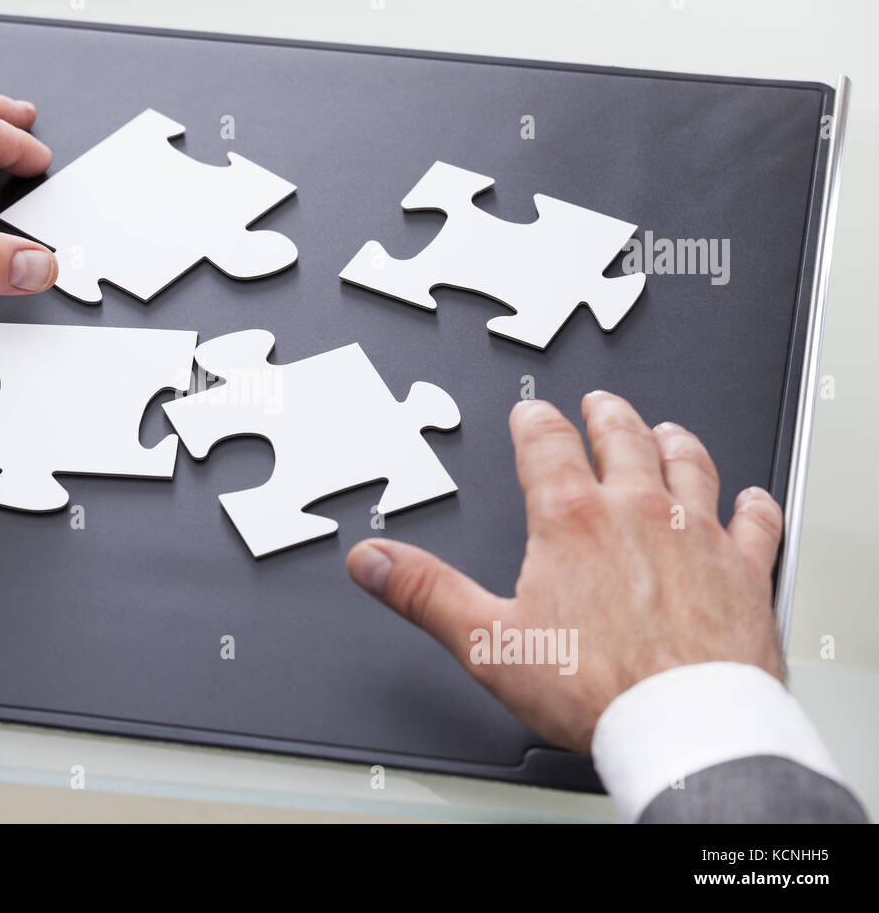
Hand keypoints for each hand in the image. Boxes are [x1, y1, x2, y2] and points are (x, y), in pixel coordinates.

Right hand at [346, 390, 783, 752]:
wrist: (685, 723)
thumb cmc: (597, 688)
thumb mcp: (487, 641)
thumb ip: (425, 592)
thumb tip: (371, 560)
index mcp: (571, 520)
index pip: (547, 445)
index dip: (535, 421)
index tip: (532, 412)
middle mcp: (638, 512)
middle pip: (624, 439)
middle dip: (608, 415)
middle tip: (601, 404)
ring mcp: (698, 534)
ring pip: (690, 464)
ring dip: (675, 441)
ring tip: (668, 430)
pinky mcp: (744, 568)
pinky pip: (755, 520)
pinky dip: (754, 503)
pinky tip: (752, 498)